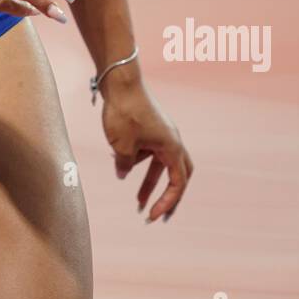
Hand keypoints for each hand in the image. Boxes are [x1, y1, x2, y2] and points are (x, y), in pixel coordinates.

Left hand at [100, 70, 193, 221]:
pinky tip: (122, 168)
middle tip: (161, 214)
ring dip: (151, 183)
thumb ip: (124, 165)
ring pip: (161, 164)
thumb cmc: (124, 112)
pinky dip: (140, 163)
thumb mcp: (121, 146)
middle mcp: (172, 140)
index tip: (153, 217)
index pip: (178, 182)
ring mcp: (162, 132)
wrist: (120, 81)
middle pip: (179, 174)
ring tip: (138, 202)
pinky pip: (150, 151)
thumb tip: (122, 173)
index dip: (167, 202)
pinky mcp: (150, 126)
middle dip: (170, 196)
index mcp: (172, 147)